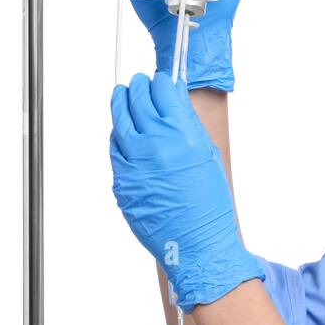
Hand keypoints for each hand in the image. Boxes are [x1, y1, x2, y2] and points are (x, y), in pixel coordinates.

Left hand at [110, 71, 264, 312]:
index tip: (159, 81)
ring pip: (118, 120)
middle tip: (138, 83)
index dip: (160, 82)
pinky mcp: (121, 180)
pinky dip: (118, 136)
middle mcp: (156, 145)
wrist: (198, 244)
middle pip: (137, 100)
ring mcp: (134, 163)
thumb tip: (173, 102)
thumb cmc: (209, 205)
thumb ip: (188, 126)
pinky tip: (123, 133)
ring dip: (120, 103)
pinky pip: (114, 149)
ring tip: (122, 95)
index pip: (163, 90)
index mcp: (183, 135)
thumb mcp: (207, 156)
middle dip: (138, 87)